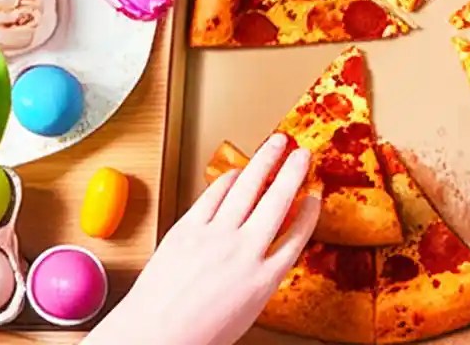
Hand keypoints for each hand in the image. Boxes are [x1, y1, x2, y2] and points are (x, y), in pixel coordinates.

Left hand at [86, 134, 319, 344]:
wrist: (154, 336)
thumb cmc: (196, 334)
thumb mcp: (246, 311)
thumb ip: (260, 278)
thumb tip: (265, 256)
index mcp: (264, 279)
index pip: (298, 235)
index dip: (309, 211)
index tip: (315, 195)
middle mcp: (244, 252)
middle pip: (278, 200)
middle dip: (293, 171)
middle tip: (302, 153)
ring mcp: (216, 237)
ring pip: (248, 188)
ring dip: (265, 160)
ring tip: (275, 144)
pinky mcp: (188, 228)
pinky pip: (213, 195)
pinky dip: (227, 179)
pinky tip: (236, 172)